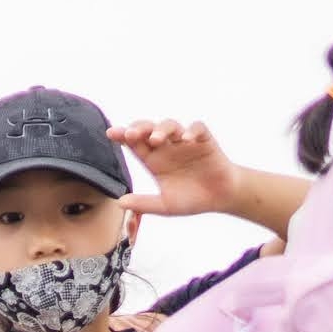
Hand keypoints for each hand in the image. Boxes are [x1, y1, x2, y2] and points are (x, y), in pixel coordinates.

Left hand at [111, 117, 244, 221]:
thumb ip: (144, 203)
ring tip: (156, 139)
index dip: (123, 136)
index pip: (135, 144)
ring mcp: (185, 142)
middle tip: (130, 134)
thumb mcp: (165, 205)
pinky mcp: (204, 140)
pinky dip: (191, 131)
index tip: (111, 134)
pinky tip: (186, 139)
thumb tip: (120, 203)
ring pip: (170, 125)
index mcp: (154, 160)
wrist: (221, 198)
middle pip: (149, 129)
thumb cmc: (192, 200)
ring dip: (162, 129)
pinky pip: (197, 128)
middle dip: (139, 128)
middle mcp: (167, 148)